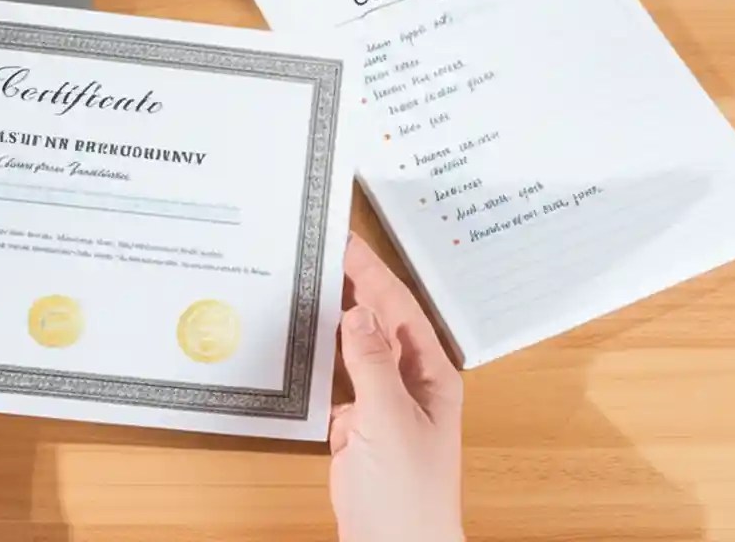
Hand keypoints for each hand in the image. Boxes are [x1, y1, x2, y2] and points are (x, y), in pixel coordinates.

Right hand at [330, 235, 465, 541]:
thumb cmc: (408, 493)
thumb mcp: (388, 419)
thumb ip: (371, 362)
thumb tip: (357, 311)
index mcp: (430, 374)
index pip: (399, 308)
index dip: (372, 274)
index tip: (346, 243)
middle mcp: (409, 382)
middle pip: (380, 322)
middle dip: (356, 286)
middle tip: (324, 252)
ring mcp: (383, 405)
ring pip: (358, 348)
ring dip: (337, 319)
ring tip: (311, 284)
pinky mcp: (358, 427)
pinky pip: (339, 380)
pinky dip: (322, 359)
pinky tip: (304, 344)